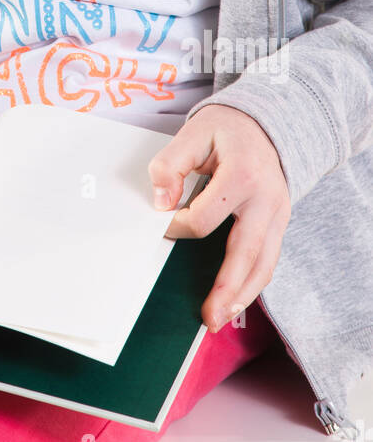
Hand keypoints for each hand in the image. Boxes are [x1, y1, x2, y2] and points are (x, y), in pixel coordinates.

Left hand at [147, 105, 290, 332]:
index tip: (161, 225)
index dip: (177, 226)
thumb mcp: (194, 132)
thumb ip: (171, 164)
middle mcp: (267, 199)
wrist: (266, 122)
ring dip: (242, 296)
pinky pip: (270, 260)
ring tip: (219, 318)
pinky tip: (236, 299)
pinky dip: (254, 284)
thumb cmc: (227, 129)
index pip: (204, 218)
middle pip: (246, 253)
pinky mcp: (280, 223)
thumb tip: (161, 202)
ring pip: (264, 264)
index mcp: (243, 175)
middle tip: (207, 316)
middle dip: (226, 288)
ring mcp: (279, 214)